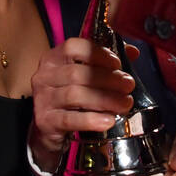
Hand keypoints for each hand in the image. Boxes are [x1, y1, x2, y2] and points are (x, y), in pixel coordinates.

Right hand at [28, 38, 137, 169]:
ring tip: (125, 104)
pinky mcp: (45, 121)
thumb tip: (133, 52)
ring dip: (105, 99)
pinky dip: (92, 120)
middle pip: (77, 73)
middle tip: (128, 86)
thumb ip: (106, 61)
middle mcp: (44, 76)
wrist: (48, 127)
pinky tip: (108, 120)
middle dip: (108, 79)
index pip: (73, 48)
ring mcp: (43, 99)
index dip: (98, 53)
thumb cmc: (69, 97)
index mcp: (54, 58)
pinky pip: (70, 119)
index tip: (118, 64)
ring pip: (75, 96)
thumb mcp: (84, 75)